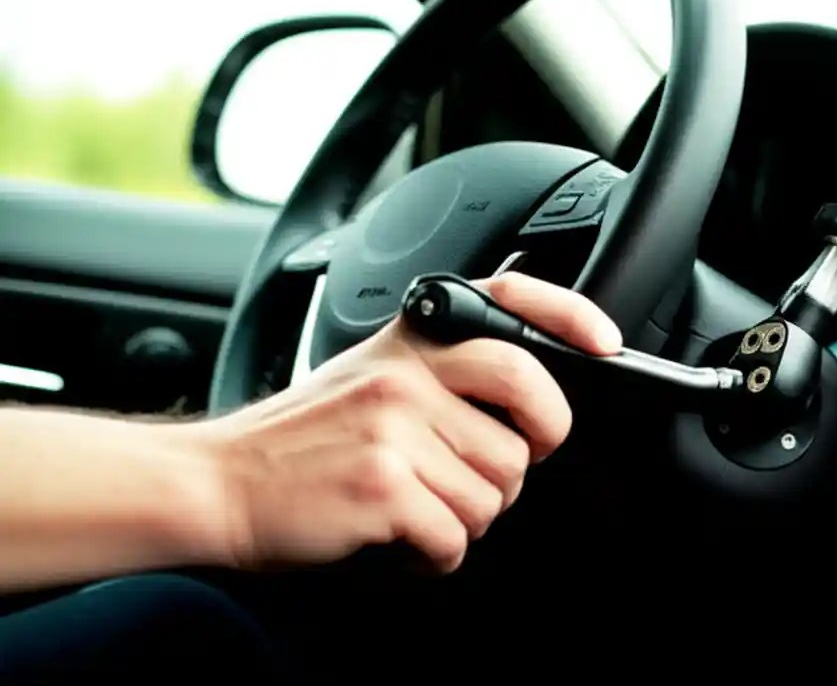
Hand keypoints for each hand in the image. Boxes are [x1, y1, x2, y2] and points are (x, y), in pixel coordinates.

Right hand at [195, 272, 620, 572]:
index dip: (569, 315)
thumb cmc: (300, 440)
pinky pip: (457, 535)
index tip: (604, 344)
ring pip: (500, 486)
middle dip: (535, 447)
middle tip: (501, 467)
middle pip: (531, 401)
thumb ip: (441, 375)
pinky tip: (398, 534)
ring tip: (417, 503)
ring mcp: (395, 425)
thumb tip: (525, 403)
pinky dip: (434, 552)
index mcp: (411, 338)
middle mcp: (407, 371)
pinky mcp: (384, 484)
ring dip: (468, 513)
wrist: (219, 483)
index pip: (508, 298)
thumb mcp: (371, 375)